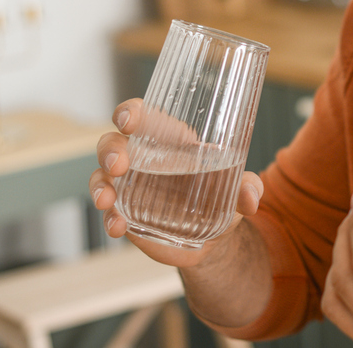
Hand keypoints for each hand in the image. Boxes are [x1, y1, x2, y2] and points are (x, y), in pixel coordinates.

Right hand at [89, 98, 264, 267]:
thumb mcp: (238, 190)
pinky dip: (108, 218)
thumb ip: (248, 187)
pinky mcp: (126, 214)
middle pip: (113, 142)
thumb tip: (252, 197)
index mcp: (170, 141)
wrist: (215, 239)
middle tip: (119, 165)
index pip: (144, 116)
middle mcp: (143, 159)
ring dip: (100, 185)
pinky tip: (117, 227)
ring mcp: (130, 187)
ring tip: (108, 200)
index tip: (129, 119)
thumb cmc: (223, 199)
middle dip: (110, 150)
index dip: (131, 112)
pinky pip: (109, 212)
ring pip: (102, 176)